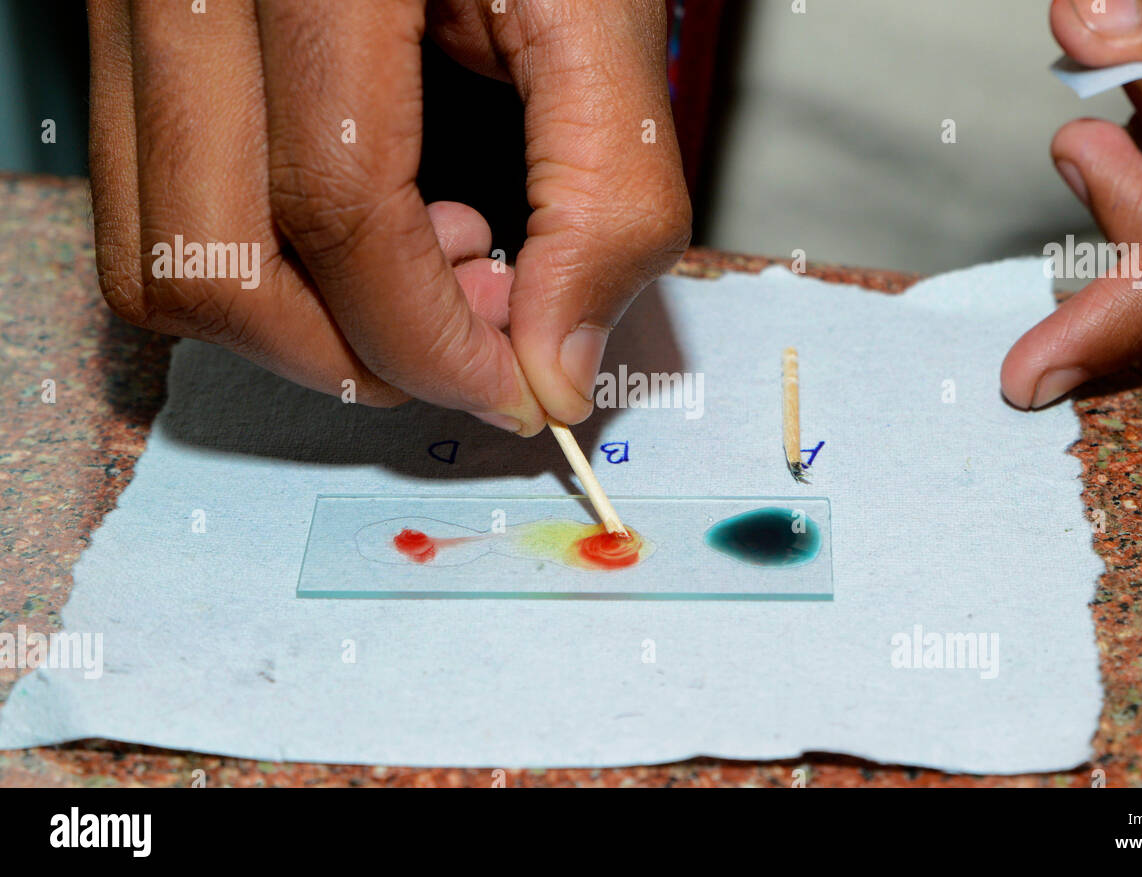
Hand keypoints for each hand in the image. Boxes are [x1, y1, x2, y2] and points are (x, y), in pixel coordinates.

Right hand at [88, 0, 689, 433]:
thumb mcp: (599, 14)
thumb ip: (605, 191)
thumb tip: (556, 369)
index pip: (340, 205)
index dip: (432, 337)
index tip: (514, 387)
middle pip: (217, 262)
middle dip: (360, 356)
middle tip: (474, 336)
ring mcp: (139, 13)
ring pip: (160, 261)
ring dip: (303, 328)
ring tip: (428, 263)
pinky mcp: (136, 44)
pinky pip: (150, 213)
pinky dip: (256, 274)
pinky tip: (366, 227)